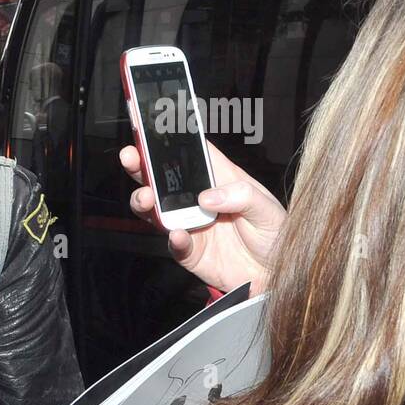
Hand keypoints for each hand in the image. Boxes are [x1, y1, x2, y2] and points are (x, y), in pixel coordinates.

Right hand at [120, 141, 285, 294]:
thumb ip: (241, 197)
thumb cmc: (275, 237)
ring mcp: (190, 224)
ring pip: (156, 209)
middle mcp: (199, 200)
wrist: (273, 277)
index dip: (172, 139)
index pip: (193, 153)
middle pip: (164, 178)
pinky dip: (174, 240)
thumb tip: (208, 196)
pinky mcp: (188, 251)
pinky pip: (174, 243)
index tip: (151, 126)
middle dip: (142, 165)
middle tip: (130, 156)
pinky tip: (179, 236)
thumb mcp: (267, 210)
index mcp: (220, 180)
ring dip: (145, 201)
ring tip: (145, 198)